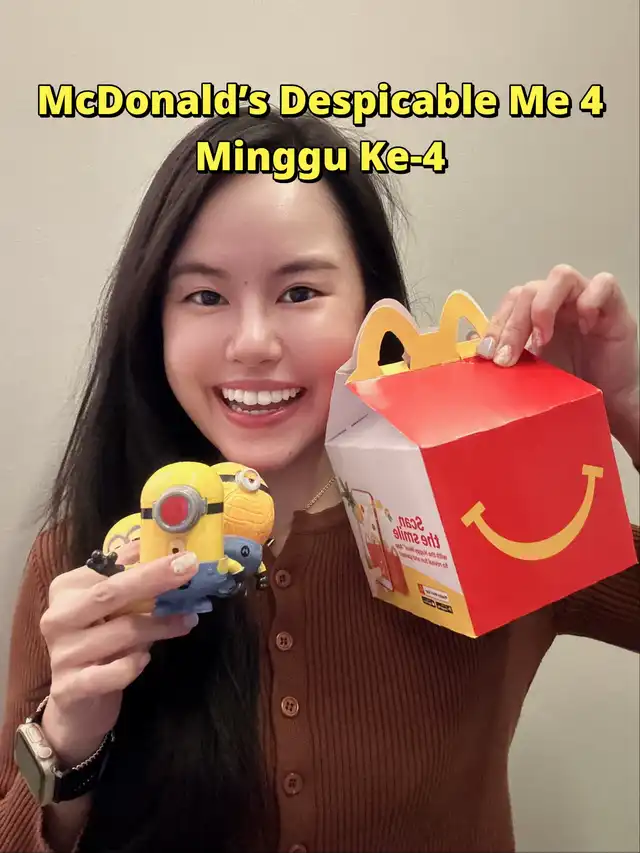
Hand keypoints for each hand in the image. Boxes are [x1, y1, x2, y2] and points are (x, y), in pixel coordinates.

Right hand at [39, 543, 200, 765]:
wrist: (77, 704)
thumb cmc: (100, 644)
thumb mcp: (112, 608)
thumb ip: (129, 577)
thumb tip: (159, 545)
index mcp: (66, 590)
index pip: (108, 570)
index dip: (148, 563)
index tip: (184, 557)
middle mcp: (58, 618)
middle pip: (110, 594)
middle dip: (154, 580)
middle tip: (190, 571)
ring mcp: (62, 654)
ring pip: (122, 633)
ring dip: (161, 625)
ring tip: (186, 620)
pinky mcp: (71, 687)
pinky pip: (115, 672)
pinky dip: (135, 664)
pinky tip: (145, 659)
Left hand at [476, 265, 639, 463]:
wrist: (608, 401)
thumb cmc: (572, 383)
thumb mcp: (531, 371)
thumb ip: (508, 357)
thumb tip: (470, 349)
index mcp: (535, 314)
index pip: (509, 303)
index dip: (495, 325)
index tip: (486, 353)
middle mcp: (558, 302)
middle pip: (528, 290)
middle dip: (513, 324)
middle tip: (508, 357)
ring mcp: (585, 299)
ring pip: (560, 276)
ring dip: (544, 306)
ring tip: (542, 339)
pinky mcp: (614, 306)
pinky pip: (603, 284)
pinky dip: (589, 300)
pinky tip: (583, 327)